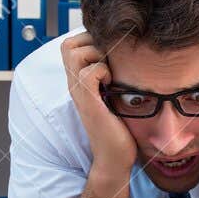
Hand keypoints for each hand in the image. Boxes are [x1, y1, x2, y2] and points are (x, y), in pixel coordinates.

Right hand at [61, 32, 135, 196]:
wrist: (115, 158)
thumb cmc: (120, 128)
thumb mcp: (115, 95)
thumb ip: (114, 77)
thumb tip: (130, 57)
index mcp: (80, 81)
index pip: (71, 45)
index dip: (89, 40)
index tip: (109, 52)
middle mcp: (75, 85)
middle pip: (68, 45)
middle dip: (91, 42)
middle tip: (110, 59)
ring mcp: (80, 94)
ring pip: (74, 53)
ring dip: (96, 55)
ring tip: (111, 71)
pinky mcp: (89, 103)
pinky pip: (87, 73)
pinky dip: (102, 71)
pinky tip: (113, 83)